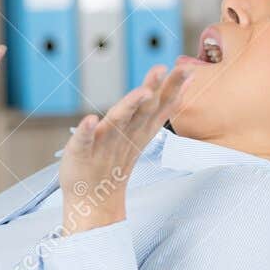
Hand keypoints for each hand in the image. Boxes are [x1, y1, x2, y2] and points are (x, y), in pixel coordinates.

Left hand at [59, 62, 187, 234]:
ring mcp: (103, 143)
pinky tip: (89, 119)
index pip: (159, 106)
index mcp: (138, 131)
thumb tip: (179, 90)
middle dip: (157, 89)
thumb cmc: (114, 163)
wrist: (93, 200)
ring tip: (142, 92)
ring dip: (130, 106)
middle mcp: (124, 135)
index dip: (172, 88)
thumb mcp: (139, 134)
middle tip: (171, 70)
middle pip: (144, 110)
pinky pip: (84, 140)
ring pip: (118, 121)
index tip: (188, 70)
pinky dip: (86, 130)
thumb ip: (156, 111)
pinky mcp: (81, 152)